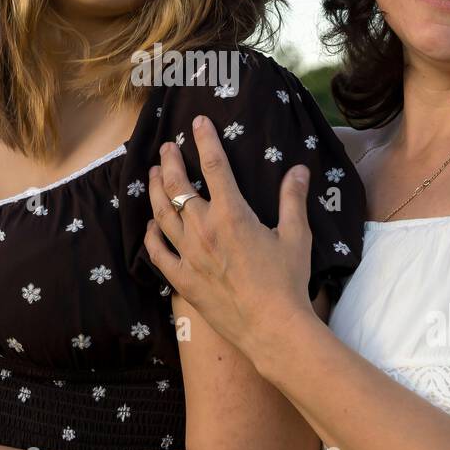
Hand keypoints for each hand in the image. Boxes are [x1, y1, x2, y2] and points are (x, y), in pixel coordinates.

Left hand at [143, 114, 314, 361]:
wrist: (271, 327)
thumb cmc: (287, 281)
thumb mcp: (296, 236)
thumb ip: (292, 199)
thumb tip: (299, 170)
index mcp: (232, 214)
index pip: (215, 166)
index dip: (205, 140)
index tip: (198, 123)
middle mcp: (204, 230)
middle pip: (178, 187)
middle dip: (170, 162)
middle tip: (167, 148)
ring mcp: (189, 255)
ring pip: (162, 215)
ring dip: (155, 191)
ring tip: (153, 175)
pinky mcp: (182, 279)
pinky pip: (158, 253)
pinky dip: (151, 236)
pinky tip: (150, 226)